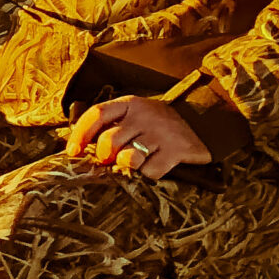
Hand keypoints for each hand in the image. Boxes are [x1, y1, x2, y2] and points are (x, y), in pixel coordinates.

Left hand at [66, 95, 209, 179]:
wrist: (205, 122)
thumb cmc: (159, 125)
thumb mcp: (136, 115)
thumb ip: (112, 126)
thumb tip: (80, 149)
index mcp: (130, 104)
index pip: (96, 114)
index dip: (80, 134)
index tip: (73, 151)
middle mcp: (145, 116)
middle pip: (109, 141)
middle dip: (105, 156)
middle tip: (112, 160)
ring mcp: (161, 132)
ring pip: (128, 158)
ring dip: (127, 165)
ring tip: (136, 161)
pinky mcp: (177, 150)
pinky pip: (150, 171)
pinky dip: (150, 173)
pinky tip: (157, 165)